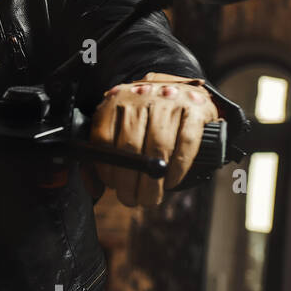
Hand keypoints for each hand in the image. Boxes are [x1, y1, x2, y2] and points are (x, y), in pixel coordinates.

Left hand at [87, 72, 221, 206]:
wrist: (182, 90)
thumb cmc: (146, 116)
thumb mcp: (119, 126)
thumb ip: (102, 156)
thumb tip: (94, 188)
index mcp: (116, 99)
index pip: (104, 138)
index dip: (107, 168)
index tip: (112, 186)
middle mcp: (141, 96)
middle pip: (130, 147)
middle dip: (129, 182)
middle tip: (131, 200)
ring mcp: (170, 100)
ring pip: (158, 147)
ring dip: (153, 181)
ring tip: (150, 197)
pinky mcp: (196, 108)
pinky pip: (186, 142)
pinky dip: (178, 167)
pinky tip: (171, 181)